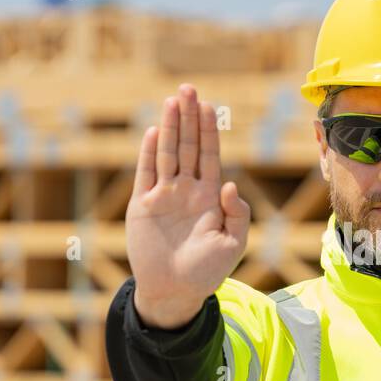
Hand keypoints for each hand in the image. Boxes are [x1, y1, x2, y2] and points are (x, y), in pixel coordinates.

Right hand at [125, 83, 250, 327]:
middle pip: (187, 146)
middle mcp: (186, 191)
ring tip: (172, 100)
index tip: (209, 106)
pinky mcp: (142, 206)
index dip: (209, 131)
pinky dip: (148, 153)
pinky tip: (152, 131)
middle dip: (189, 118)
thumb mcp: (233, 243)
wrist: (175, 292)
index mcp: (209, 197)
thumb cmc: (207, 271)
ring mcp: (164, 196)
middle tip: (188, 89)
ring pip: (167, 153)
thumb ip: (237, 213)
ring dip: (169, 127)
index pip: (209, 155)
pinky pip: (146, 174)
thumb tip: (230, 184)